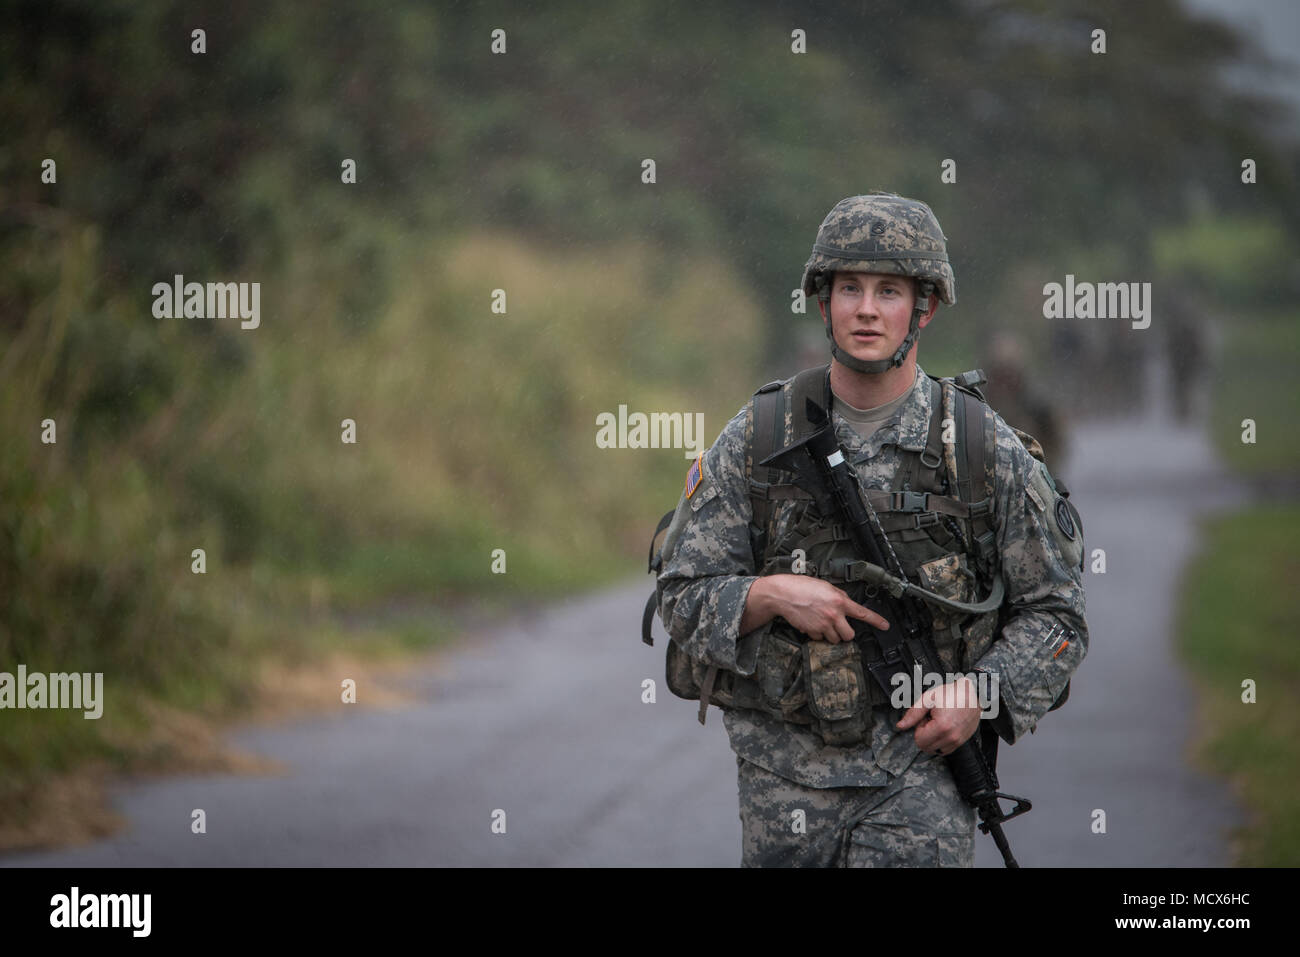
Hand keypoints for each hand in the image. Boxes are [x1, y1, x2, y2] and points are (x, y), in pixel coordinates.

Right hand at [742, 574, 888, 642]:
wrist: (783, 594)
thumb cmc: (802, 587)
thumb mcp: (825, 586)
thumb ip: (838, 596)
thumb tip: (846, 604)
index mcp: (839, 600)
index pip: (863, 613)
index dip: (877, 621)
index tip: (885, 626)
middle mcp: (833, 614)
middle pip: (849, 635)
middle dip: (846, 632)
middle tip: (839, 626)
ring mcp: (823, 625)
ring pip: (835, 639)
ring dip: (831, 634)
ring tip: (822, 622)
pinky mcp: (812, 631)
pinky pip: (820, 639)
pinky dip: (817, 634)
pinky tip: (812, 623)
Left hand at [896, 676, 981, 755]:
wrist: (972, 693)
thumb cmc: (951, 693)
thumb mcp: (928, 699)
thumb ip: (913, 714)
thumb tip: (900, 726)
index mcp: (942, 727)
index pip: (920, 740)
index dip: (919, 727)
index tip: (926, 717)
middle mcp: (952, 737)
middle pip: (927, 747)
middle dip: (926, 734)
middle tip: (932, 719)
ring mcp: (959, 741)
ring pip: (936, 750)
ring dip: (934, 738)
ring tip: (940, 722)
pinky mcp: (963, 741)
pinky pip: (946, 749)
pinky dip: (942, 741)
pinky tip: (945, 727)